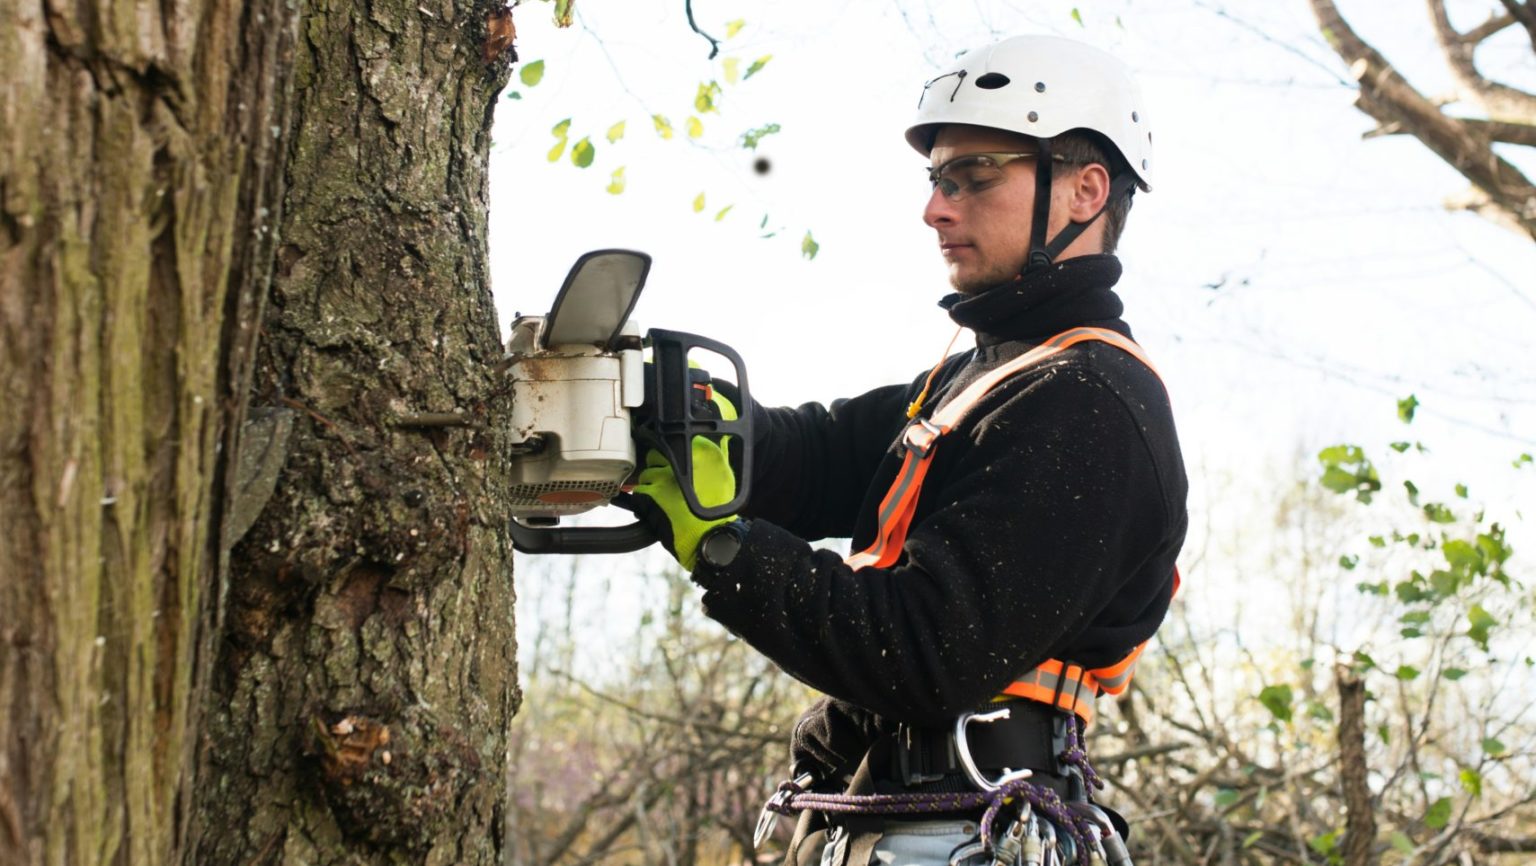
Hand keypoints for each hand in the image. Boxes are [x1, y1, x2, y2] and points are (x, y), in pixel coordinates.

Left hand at [629, 437, 736, 570]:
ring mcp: (663, 476)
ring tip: (664, 500)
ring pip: (647, 475)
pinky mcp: (651, 493)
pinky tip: (656, 509)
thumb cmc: (719, 510)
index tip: (671, 462)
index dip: (670, 453)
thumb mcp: (724, 475)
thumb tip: (714, 436)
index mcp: (701, 451)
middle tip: (667, 484)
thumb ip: (714, 454)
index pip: (674, 442)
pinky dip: (644, 501)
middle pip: (656, 456)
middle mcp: (680, 459)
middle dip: (659, 469)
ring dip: (652, 486)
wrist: (712, 537)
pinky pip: (640, 492)